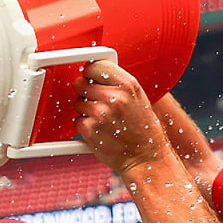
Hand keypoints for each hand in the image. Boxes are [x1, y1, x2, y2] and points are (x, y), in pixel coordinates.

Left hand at [72, 61, 168, 175]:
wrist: (146, 157)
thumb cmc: (142, 128)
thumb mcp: (137, 97)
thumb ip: (115, 83)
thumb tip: (90, 73)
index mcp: (128, 84)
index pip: (94, 65)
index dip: (89, 72)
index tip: (91, 78)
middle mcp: (114, 97)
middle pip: (80, 83)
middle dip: (85, 92)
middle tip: (98, 102)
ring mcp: (100, 113)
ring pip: (77, 103)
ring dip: (85, 111)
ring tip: (105, 120)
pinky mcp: (89, 129)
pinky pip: (77, 120)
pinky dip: (85, 126)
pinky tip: (101, 131)